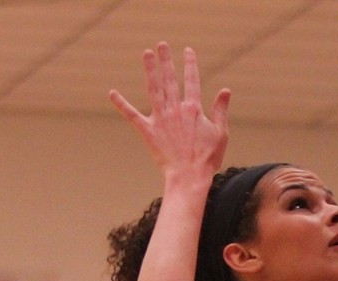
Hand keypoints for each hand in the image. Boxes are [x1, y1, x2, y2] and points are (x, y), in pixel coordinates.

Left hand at [109, 43, 229, 181]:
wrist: (189, 178)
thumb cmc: (207, 158)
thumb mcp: (220, 133)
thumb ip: (220, 110)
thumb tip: (226, 90)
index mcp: (194, 109)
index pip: (191, 80)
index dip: (189, 64)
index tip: (187, 50)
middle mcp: (175, 110)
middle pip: (170, 79)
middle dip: (166, 60)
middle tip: (161, 45)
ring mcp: (160, 119)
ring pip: (153, 89)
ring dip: (149, 70)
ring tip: (146, 54)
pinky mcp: (148, 131)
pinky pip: (132, 115)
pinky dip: (121, 104)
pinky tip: (112, 93)